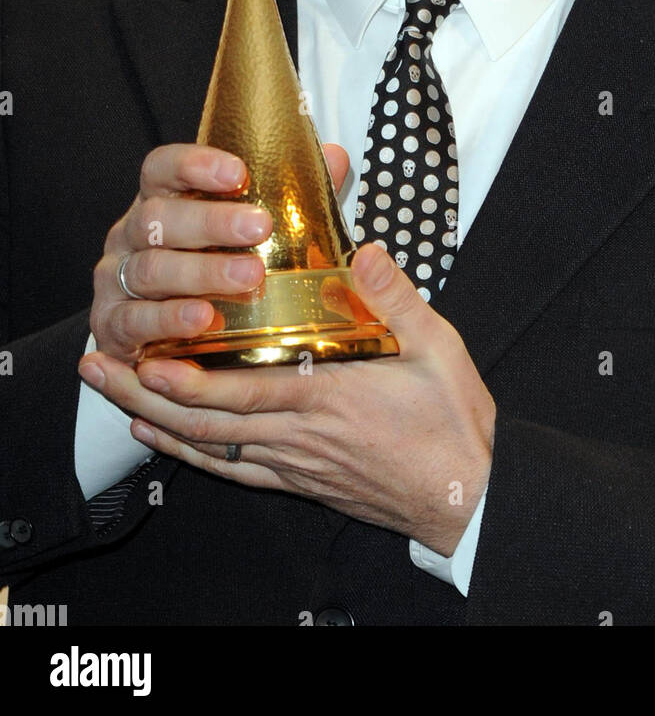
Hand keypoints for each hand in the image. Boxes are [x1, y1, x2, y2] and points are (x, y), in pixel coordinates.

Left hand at [79, 146, 495, 554]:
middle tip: (96, 366)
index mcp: (326, 398)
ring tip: (111, 395)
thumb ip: (396, 299)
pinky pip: (232, 471)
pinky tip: (163, 439)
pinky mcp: (299, 479)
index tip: (143, 354)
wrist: (466, 495)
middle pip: (202, 422)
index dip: (183, 380)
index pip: (237, 394)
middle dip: (142, 393)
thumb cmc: (452, 423)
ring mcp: (294, 462)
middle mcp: (298, 436)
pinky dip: (189, 455)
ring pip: (207, 449)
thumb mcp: (438, 348)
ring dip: (153, 421)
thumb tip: (365, 252)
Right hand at [89, 142, 271, 361]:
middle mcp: (132, 235)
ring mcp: (116, 280)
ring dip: (200, 272)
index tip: (238, 172)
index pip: (163, 168)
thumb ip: (292, 196)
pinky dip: (168, 319)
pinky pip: (134, 320)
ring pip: (151, 268)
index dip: (194, 164)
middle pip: (159, 218)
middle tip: (260, 227)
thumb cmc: (215, 271)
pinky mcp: (111, 326)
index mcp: (162, 201)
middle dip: (210, 221)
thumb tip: (333, 157)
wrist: (168, 340)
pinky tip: (202, 319)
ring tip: (247, 277)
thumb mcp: (254, 232)